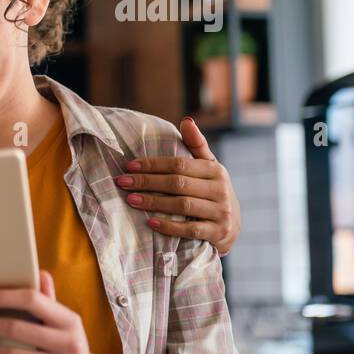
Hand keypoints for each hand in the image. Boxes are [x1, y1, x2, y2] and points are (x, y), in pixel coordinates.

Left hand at [114, 116, 239, 254]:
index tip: (129, 166)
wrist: (232, 226)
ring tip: (130, 200)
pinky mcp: (218, 233)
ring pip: (182, 205)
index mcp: (215, 170)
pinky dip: (169, 226)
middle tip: (122, 182)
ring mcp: (220, 212)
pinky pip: (190, 230)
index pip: (179, 164)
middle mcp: (220, 190)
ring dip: (153, 202)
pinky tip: (150, 222)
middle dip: (147, 182)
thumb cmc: (211, 190)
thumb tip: (186, 120)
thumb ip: (197, 145)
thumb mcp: (208, 167)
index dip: (152, 165)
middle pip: (177, 183)